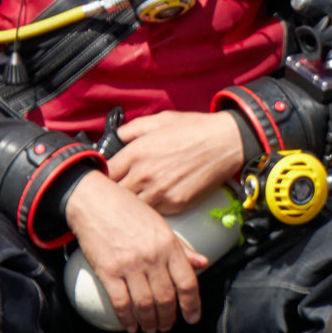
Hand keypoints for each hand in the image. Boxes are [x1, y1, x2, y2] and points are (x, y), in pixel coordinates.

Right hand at [63, 172, 207, 332]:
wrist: (96, 202)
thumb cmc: (130, 211)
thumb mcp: (162, 225)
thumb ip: (182, 247)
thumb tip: (203, 263)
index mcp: (170, 245)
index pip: (188, 282)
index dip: (193, 305)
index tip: (193, 317)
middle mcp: (153, 257)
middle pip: (167, 298)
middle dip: (169, 317)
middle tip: (167, 326)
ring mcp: (130, 265)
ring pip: (145, 304)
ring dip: (150, 322)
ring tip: (151, 328)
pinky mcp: (108, 271)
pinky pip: (121, 303)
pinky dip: (127, 319)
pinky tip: (131, 326)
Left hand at [107, 111, 246, 214]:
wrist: (227, 142)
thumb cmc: (196, 129)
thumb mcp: (160, 120)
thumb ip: (132, 129)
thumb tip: (116, 138)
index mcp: (136, 153)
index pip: (104, 174)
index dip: (103, 176)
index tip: (107, 177)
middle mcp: (144, 174)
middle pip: (114, 195)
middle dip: (115, 194)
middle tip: (121, 191)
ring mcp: (160, 192)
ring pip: (133, 208)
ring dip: (133, 204)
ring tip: (138, 199)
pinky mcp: (176, 204)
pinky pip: (155, 212)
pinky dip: (153, 208)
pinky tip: (157, 200)